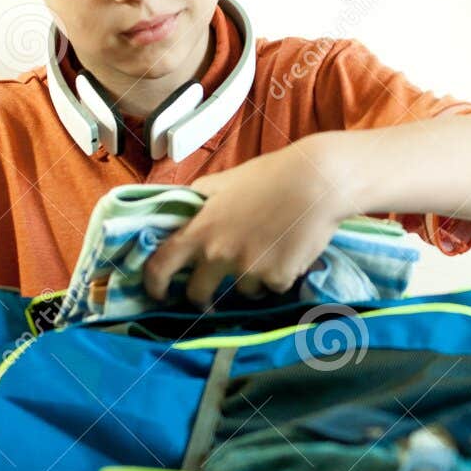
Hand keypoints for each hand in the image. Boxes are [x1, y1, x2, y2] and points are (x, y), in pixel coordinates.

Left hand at [141, 141, 351, 305]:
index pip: (161, 265)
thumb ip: (199, 199)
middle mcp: (219, 254)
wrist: (317, 182)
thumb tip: (183, 207)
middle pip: (198, 293)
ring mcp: (249, 270)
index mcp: (201, 230)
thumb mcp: (225, 181)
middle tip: (212, 293)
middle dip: (202, 296)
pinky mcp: (278, 279)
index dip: (153, 284)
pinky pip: (272, 287)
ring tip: (270, 251)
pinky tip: (290, 252)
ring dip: (250, 279)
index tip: (158, 293)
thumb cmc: (272, 175)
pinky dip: (279, 276)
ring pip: (242, 290)